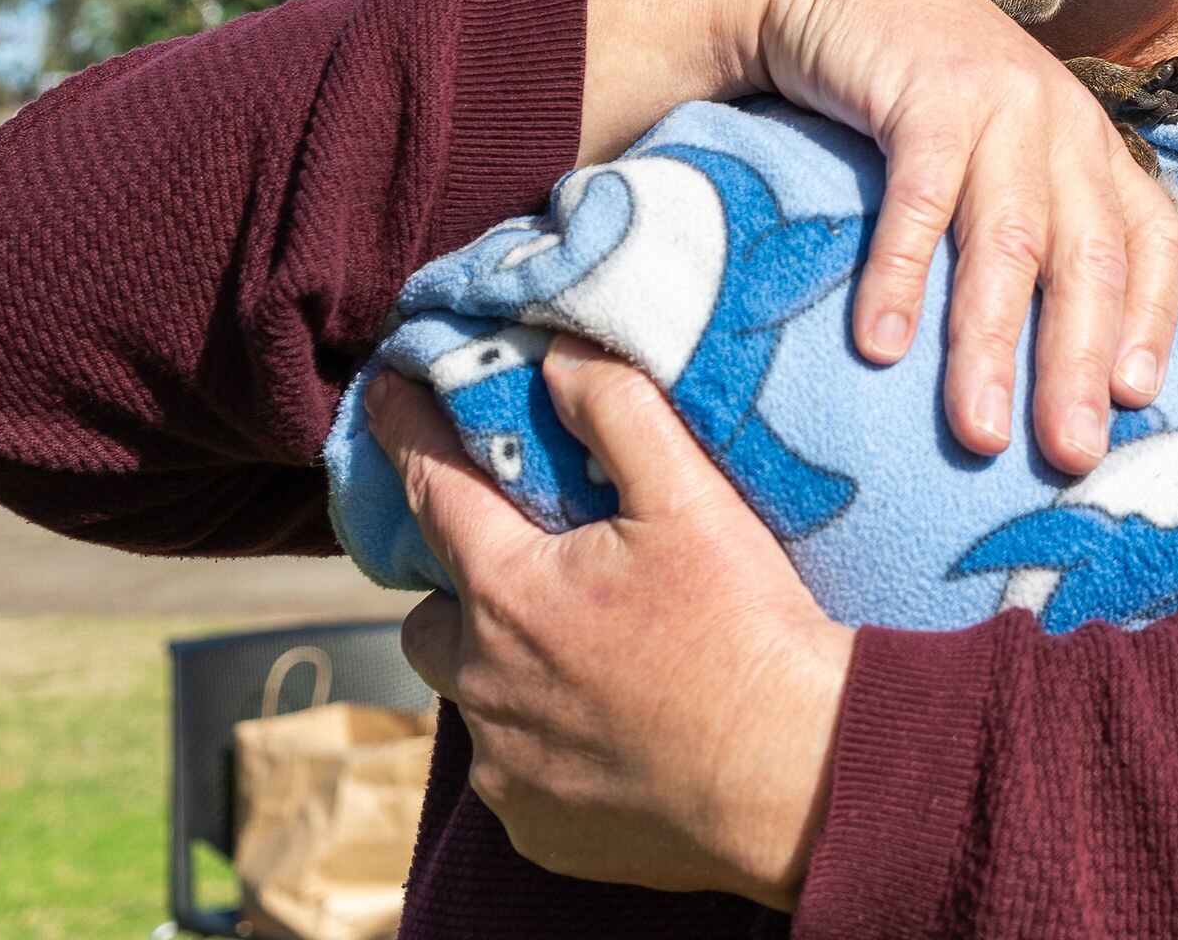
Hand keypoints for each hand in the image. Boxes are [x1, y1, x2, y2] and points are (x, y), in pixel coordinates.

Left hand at [368, 344, 848, 907]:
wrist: (791, 773)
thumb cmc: (743, 630)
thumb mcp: (691, 498)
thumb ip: (616, 412)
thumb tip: (558, 355)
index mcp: (509, 591)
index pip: (430, 491)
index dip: (404, 431)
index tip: (386, 391)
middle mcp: (484, 682)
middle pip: (430, 618)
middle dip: (460, 588)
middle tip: (526, 573)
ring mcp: (504, 763)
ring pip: (472, 698)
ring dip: (501, 669)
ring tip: (577, 654)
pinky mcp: (535, 823)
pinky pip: (512, 770)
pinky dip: (541, 742)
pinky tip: (608, 728)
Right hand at [578, 0, 1177, 466]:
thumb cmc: (922, 97)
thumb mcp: (998, 156)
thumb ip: (1031, 230)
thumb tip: (1049, 367)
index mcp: (1093, 146)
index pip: (1154, 239)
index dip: (1153, 318)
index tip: (1135, 402)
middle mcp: (1064, 125)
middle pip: (1088, 258)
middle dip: (1078, 363)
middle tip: (1070, 455)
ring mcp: (1002, 103)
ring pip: (1009, 241)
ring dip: (993, 343)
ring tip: (979, 431)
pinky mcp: (929, 90)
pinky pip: (920, 196)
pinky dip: (901, 273)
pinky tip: (879, 345)